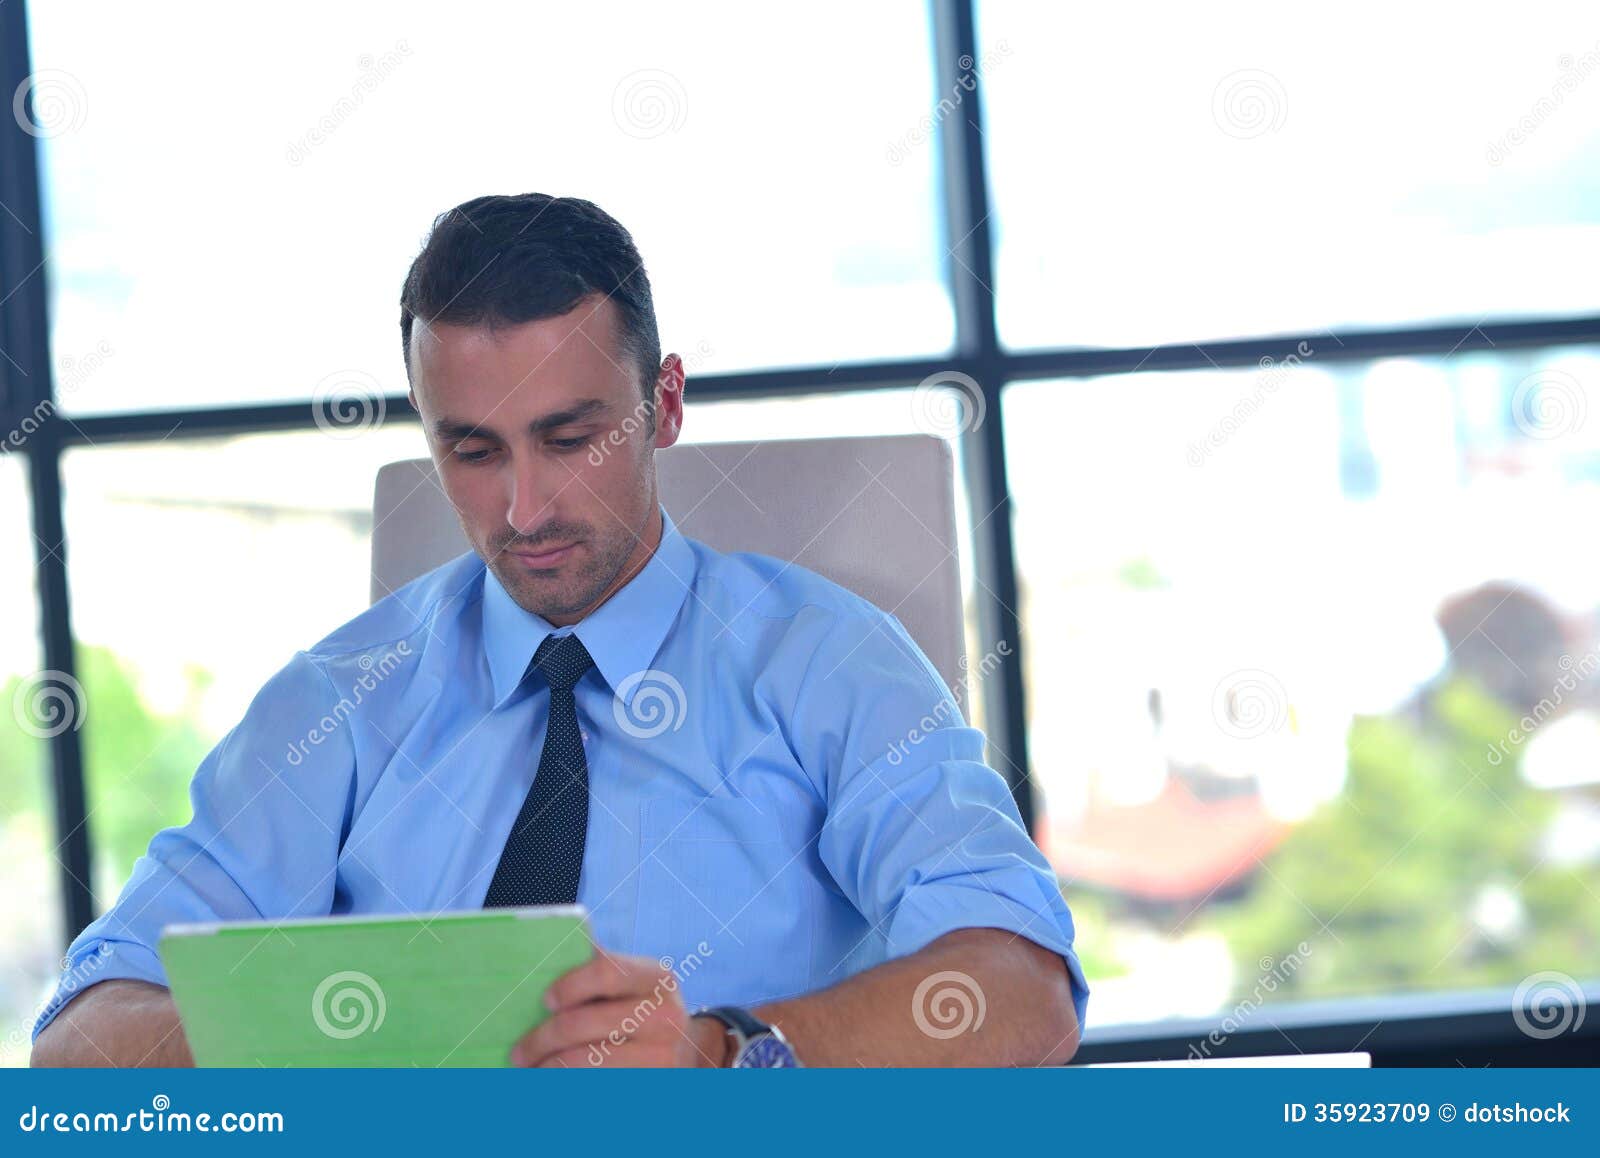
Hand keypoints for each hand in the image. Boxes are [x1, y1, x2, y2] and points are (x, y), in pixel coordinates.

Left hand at [509, 947, 728, 1066]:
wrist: (686, 1052)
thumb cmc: (642, 1011)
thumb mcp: (634, 985)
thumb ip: (600, 970)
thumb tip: (542, 961)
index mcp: (657, 978)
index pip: (605, 972)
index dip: (569, 985)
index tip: (545, 1001)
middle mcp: (665, 1016)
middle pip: (585, 1023)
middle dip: (543, 1039)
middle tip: (519, 1053)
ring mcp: (662, 1056)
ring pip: (588, 1062)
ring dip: (549, 1069)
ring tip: (531, 1072)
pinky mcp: (652, 1086)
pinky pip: (598, 1087)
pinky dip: (567, 1088)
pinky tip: (553, 1086)